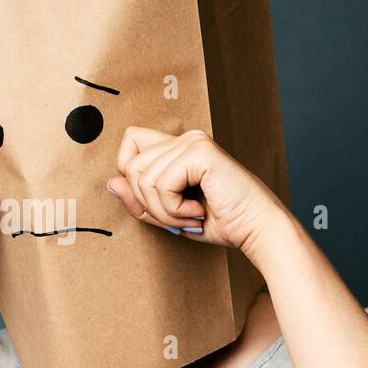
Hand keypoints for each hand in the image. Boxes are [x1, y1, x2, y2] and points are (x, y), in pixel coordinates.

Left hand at [107, 127, 286, 257]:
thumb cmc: (218, 222)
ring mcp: (193, 142)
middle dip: (148, 203)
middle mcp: (185, 138)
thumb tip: (112, 182)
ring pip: (143, 177)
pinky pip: (162, 183)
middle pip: (132, 166)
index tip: (157, 202)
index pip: (130, 142)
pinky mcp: (200, 152)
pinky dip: (174, 208)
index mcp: (177, 147)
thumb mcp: (168, 214)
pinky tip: (197, 211)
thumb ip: (140, 200)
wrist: (255, 229)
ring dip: (163, 210)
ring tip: (190, 216)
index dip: (130, 174)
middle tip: (180, 216)